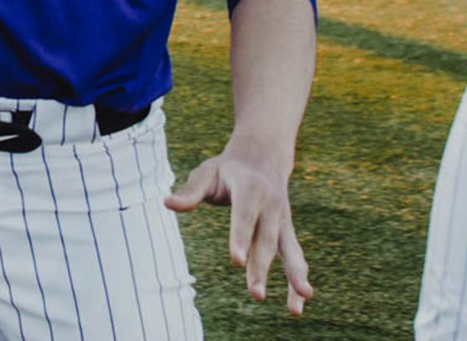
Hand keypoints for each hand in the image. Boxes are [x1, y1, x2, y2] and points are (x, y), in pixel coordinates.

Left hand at [164, 142, 313, 315]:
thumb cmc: (227, 168)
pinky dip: (298, 278)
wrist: (263, 156)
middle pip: (265, 241)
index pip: (244, 216)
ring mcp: (282, 221)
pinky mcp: (287, 232)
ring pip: (288, 252)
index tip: (237, 261)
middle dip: (261, 269)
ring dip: (292, 279)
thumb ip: (190, 192)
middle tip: (255, 295)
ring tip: (295, 309)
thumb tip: (167, 203)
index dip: (240, 238)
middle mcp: (271, 206)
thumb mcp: (206, 172)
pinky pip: (295, 257)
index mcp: (250, 189)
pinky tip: (299, 303)